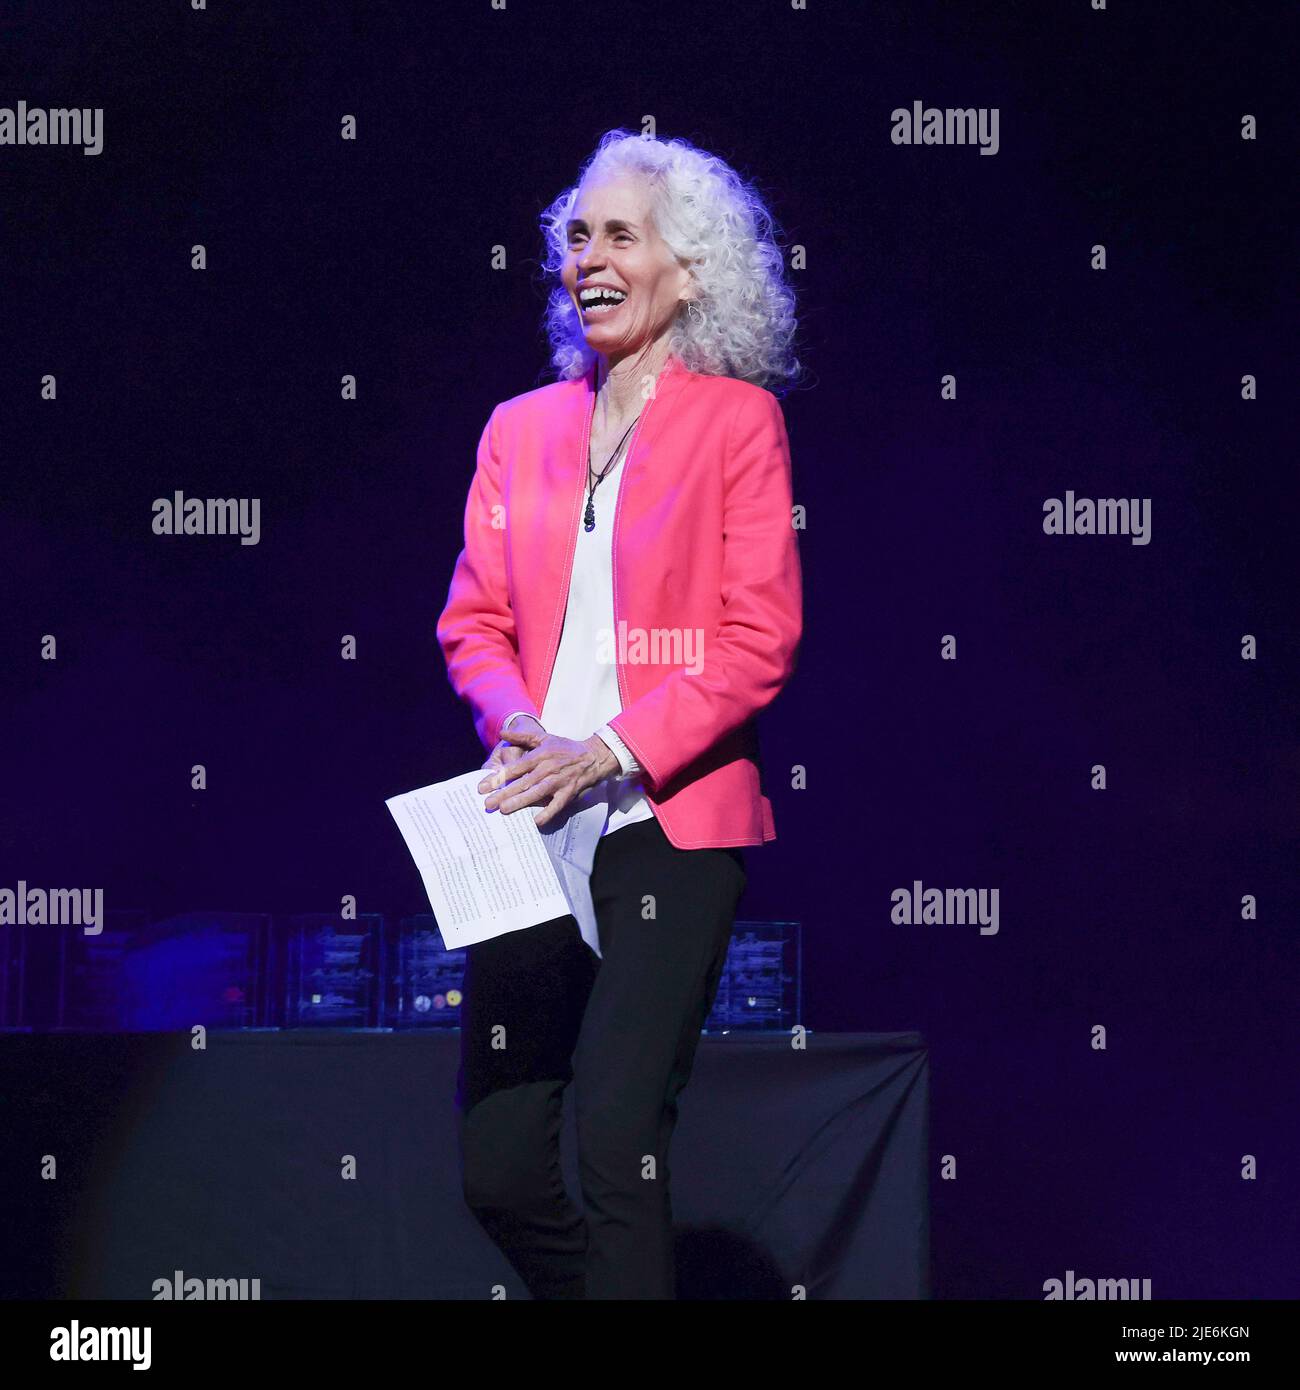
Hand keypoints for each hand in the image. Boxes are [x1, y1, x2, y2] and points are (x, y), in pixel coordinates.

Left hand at [480, 726, 619, 827]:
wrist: (593, 757)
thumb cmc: (565, 748)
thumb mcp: (544, 738)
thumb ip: (522, 736)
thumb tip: (502, 733)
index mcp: (540, 755)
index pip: (515, 767)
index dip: (499, 777)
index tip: (483, 787)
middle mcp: (547, 768)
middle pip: (522, 782)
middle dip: (504, 793)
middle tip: (488, 804)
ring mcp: (559, 781)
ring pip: (537, 793)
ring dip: (520, 802)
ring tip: (504, 810)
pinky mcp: (568, 792)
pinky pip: (557, 805)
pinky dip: (547, 813)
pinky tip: (535, 822)